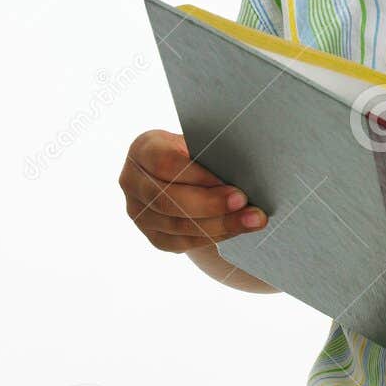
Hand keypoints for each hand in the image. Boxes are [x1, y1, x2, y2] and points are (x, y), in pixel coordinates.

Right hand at [119, 129, 266, 252]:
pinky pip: (182, 242)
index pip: (166, 164)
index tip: (232, 183)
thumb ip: (211, 153)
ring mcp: (138, 212)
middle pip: (168, 200)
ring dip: (220, 225)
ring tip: (252, 220)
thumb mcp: (199, 142)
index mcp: (143, 150)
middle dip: (211, 205)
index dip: (199, 176)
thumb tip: (244, 169)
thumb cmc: (198, 151)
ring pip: (177, 225)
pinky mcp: (153, 235)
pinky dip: (213, 237)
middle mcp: (133, 182)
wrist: (187, 175)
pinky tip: (237, 230)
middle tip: (245, 203)